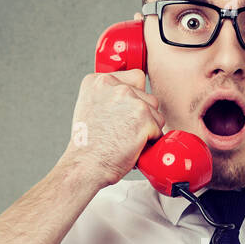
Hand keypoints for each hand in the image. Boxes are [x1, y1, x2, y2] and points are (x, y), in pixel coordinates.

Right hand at [63, 69, 166, 187]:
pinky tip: (133, 147)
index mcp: (98, 81)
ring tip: (127, 139)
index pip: (135, 78)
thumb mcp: (89, 107)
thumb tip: (130, 95)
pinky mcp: (144, 117)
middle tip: (123, 131)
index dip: (134, 99)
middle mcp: (114, 85)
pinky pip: (159, 129)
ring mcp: (131, 100)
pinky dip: (151, 141)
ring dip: (148, 127)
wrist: (85, 166)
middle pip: (147, 95)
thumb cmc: (87, 145)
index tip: (123, 114)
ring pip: (155, 112)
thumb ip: (108, 95)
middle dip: (141, 115)